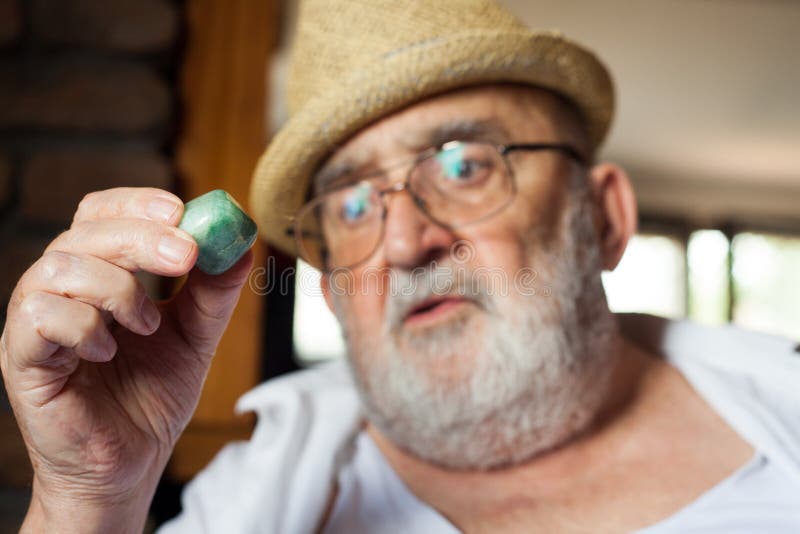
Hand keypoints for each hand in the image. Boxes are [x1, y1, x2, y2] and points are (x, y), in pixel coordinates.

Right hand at [0, 188, 253, 531]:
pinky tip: (107, 352)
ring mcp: (35, 321)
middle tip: (186, 256)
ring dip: (117, 288)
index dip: (136, 202)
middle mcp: (62, 288)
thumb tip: (241, 247)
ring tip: (147, 327)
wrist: (129, 464)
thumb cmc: (152, 397)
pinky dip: (82, 325)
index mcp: (99, 274)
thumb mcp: (195, 338)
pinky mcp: (22, 358)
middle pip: (86, 232)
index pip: (102, 214)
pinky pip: (37, 315)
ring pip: (59, 266)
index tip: (181, 210)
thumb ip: (213, 294)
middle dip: (141, 237)